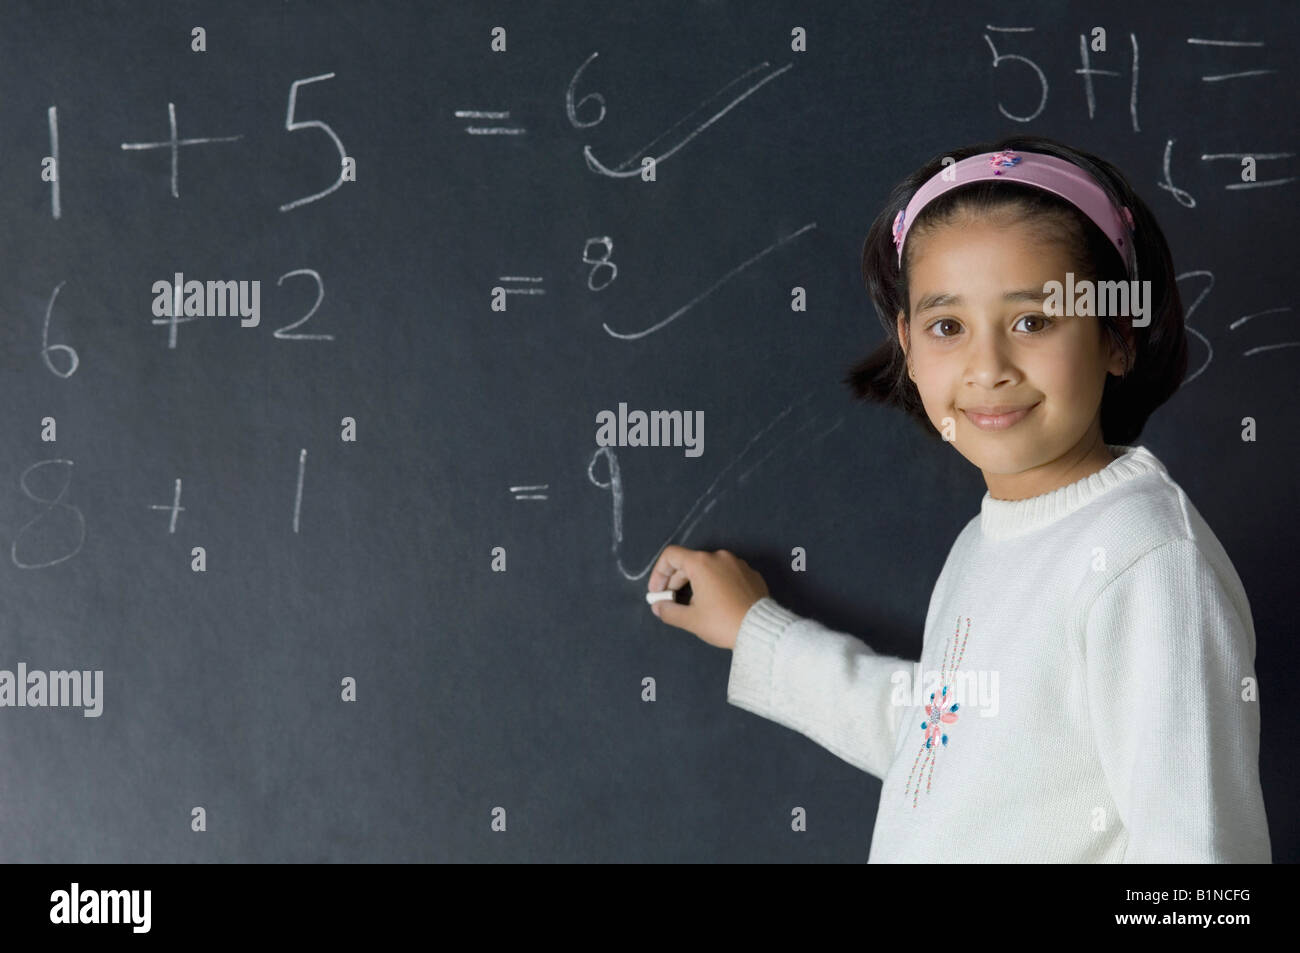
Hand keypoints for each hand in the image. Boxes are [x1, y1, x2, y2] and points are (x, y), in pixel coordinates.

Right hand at [647, 545, 769, 649]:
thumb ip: (669, 611)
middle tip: (671, 602)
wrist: (761, 629)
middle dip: (676, 581)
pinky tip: (716, 603)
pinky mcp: (751, 573)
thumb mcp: (691, 620)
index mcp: (701, 563)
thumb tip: (658, 606)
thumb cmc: (722, 622)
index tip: (657, 592)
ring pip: (708, 568)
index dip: (659, 573)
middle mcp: (719, 557)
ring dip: (695, 583)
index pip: (671, 556)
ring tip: (694, 605)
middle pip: (689, 562)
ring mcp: (737, 563)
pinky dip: (715, 584)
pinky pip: (725, 574)